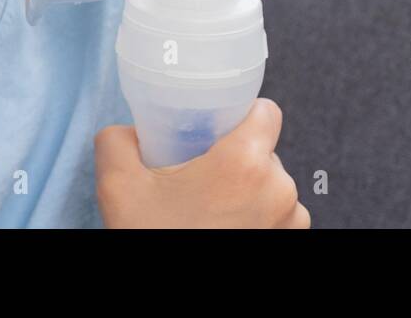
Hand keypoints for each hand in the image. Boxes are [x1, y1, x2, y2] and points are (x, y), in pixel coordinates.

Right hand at [94, 97, 309, 227]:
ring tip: (211, 211)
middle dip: (236, 160)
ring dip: (249, 193)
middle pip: (265, 151)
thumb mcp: (119, 187)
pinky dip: (258, 219)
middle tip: (200, 178)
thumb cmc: (154, 238)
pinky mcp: (292, 244)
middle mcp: (280, 189)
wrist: (174, 303)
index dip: (242, 114)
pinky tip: (226, 228)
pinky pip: (280, 217)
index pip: (266, 112)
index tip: (217, 129)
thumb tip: (128, 131)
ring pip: (273, 186)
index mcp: (245, 163)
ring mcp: (291, 222)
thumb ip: (118, 141)